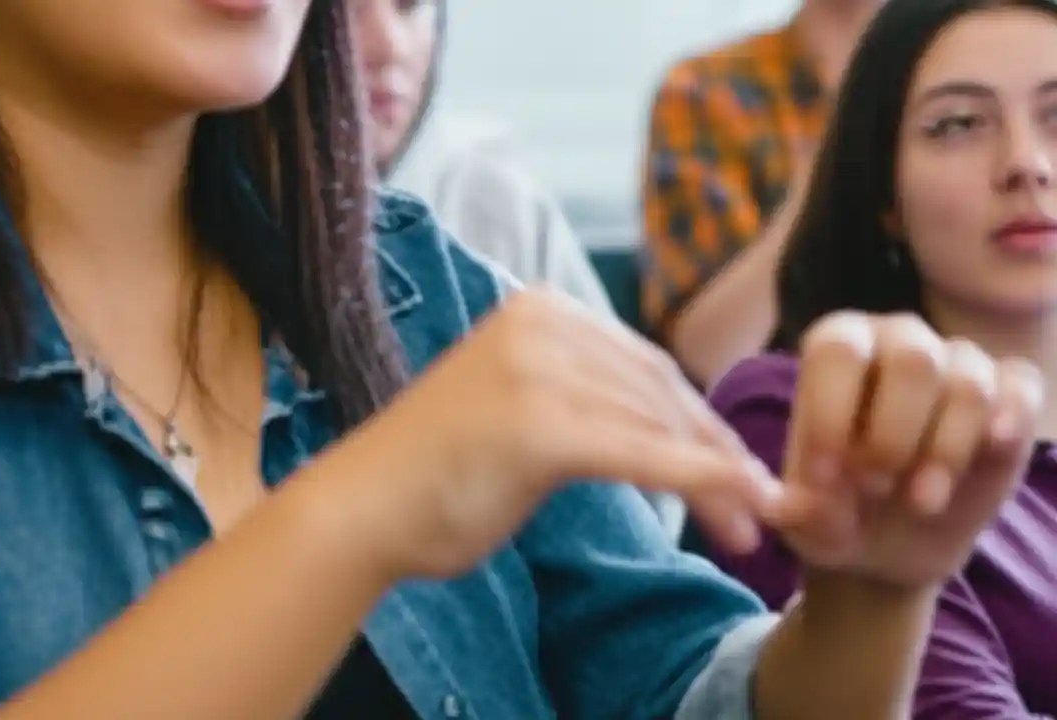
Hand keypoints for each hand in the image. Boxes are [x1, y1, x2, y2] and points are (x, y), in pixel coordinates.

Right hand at [322, 289, 777, 580]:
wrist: (360, 511)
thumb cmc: (437, 475)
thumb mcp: (520, 408)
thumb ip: (584, 396)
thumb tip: (667, 424)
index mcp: (537, 308)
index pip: (643, 362)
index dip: (699, 421)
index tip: (737, 470)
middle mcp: (539, 324)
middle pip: (657, 388)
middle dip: (715, 451)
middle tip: (757, 509)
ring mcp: (536, 369)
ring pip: (657, 423)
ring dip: (716, 478)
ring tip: (747, 529)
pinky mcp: (537, 423)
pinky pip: (640, 454)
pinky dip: (698, 482)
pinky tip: (736, 507)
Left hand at [768, 312, 1042, 590]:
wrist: (887, 544)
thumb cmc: (833, 513)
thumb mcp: (805, 520)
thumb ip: (793, 510)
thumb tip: (785, 505)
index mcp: (835, 349)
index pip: (837, 351)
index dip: (831, 413)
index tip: (822, 477)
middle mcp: (897, 340)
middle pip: (912, 360)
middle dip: (892, 436)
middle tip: (873, 487)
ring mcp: (957, 361)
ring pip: (969, 384)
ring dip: (945, 452)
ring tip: (919, 502)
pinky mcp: (1008, 394)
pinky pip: (1021, 387)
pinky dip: (1012, 417)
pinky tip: (993, 448)